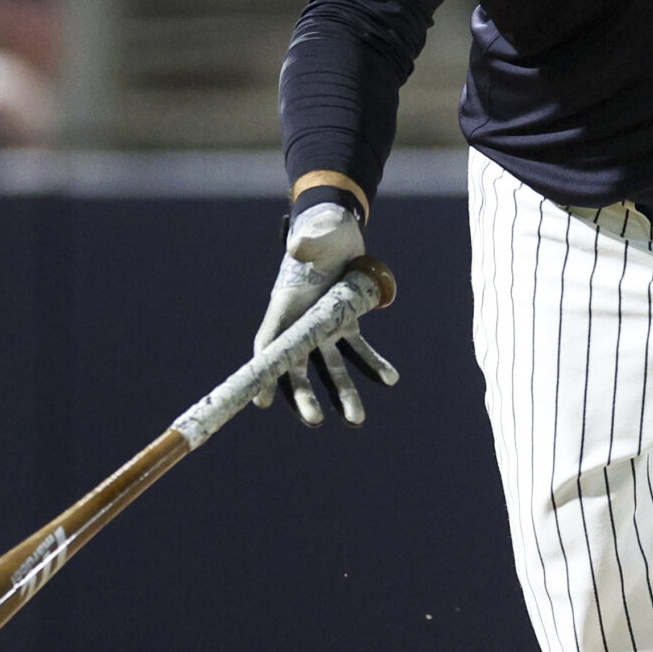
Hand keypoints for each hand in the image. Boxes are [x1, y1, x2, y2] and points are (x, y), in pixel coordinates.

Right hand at [252, 201, 397, 425]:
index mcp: (285, 308)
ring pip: (331, 366)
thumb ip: (307, 243)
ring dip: (343, 393)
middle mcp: (302, 324)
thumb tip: (298, 248)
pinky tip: (391, 378)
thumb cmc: (321, 232)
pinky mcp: (346, 322)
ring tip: (357, 420)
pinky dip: (374, 365)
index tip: (262, 403)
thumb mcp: (315, 236)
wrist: (339, 231)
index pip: (269, 347)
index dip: (264, 375)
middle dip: (304, 396)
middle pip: (298, 367)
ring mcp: (325, 326)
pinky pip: (360, 349)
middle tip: (314, 420)